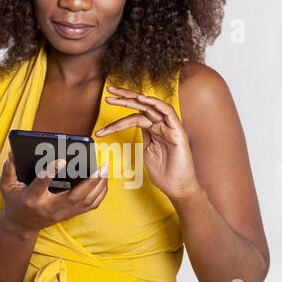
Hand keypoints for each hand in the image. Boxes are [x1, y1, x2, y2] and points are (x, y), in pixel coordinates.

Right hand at [0, 151, 109, 235]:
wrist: (22, 225)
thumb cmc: (15, 202)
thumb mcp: (7, 186)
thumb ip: (9, 170)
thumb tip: (13, 154)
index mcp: (32, 198)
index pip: (42, 184)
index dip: (51, 171)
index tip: (62, 159)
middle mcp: (49, 207)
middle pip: (74, 196)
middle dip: (90, 181)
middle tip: (100, 165)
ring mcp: (61, 213)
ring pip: (86, 202)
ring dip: (99, 186)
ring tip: (105, 169)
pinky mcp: (70, 215)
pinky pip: (90, 206)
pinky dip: (100, 193)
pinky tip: (104, 181)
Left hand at [96, 85, 200, 200]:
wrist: (178, 188)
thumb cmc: (164, 174)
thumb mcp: (147, 152)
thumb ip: (143, 137)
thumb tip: (131, 124)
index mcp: (154, 130)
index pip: (135, 115)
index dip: (119, 114)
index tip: (103, 114)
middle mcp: (162, 126)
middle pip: (142, 106)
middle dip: (124, 97)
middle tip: (108, 92)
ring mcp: (170, 127)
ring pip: (151, 106)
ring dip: (133, 99)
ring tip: (116, 96)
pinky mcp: (178, 131)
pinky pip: (167, 112)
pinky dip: (155, 103)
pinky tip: (141, 99)